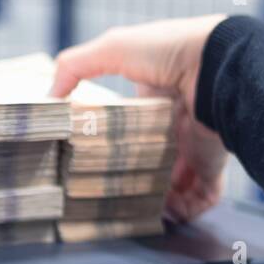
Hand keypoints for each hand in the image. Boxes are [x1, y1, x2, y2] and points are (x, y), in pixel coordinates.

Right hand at [51, 14, 229, 222]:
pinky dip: (188, 209)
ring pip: (176, 184)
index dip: (114, 147)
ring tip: (135, 211)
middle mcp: (175, 126)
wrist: (215, 63)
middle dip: (134, 180)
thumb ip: (73, 66)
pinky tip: (166, 215)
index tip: (93, 162)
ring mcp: (194, 147)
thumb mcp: (111, 48)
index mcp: (154, 101)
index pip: (134, 130)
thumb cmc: (168, 50)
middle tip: (111, 193)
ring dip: (159, 201)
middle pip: (153, 162)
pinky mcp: (212, 164)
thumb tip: (48, 98)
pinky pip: (203, 196)